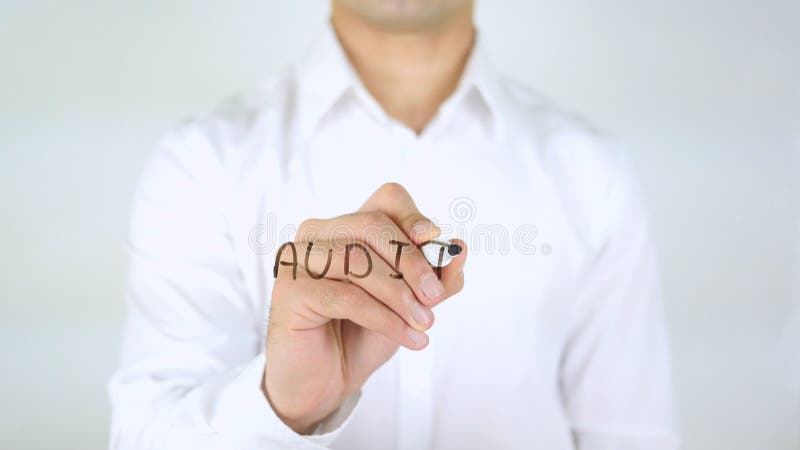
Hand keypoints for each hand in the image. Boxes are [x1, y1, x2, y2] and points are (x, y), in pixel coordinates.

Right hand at [262, 183, 466, 433]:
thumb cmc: (363, 335)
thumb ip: (436, 278)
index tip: (434, 240)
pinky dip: (383, 317)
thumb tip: (460, 249)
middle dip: (411, 261)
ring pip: (358, 260)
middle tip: (435, 298)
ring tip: (424, 324)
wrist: (325, 383)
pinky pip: (345, 295)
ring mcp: (298, 258)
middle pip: (372, 224)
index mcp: (349, 227)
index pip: (386, 199)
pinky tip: (407, 337)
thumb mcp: (410, 305)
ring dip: (399, 294)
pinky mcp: (289, 289)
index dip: (412, 216)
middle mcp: (319, 233)